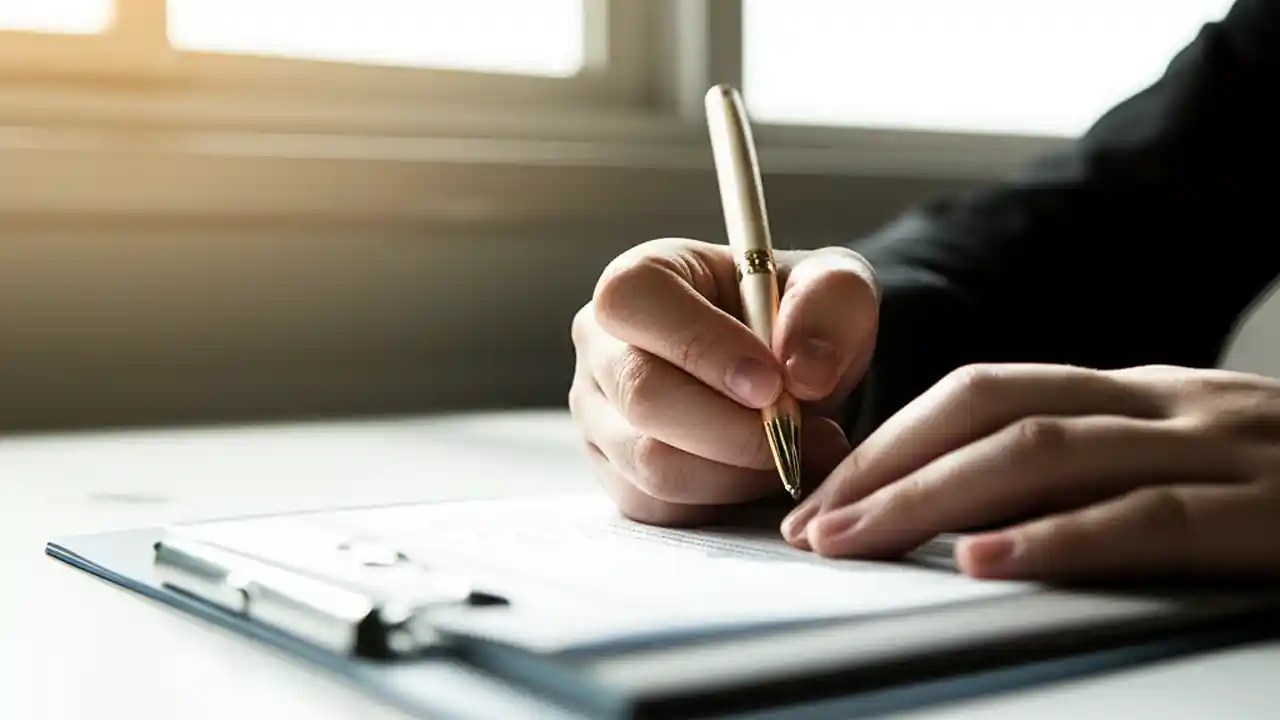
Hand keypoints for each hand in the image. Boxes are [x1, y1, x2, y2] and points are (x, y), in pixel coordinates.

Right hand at [569, 238, 877, 525]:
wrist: (790, 370)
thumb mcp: (835, 286)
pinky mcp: (616, 474)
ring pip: (653, 463)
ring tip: (800, 451)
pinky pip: (662, 505)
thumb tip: (804, 373)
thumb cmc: (796, 316)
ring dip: (740, 471)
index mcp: (639, 278)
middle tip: (802, 432)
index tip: (772, 383)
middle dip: (734, 428)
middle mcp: (602, 345)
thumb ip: (828, 306)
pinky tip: (765, 472)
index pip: (635, 301)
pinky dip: (726, 500)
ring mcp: (599, 416)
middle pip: (642, 395)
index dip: (700, 344)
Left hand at [783, 363, 1279, 581]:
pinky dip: (1058, 540)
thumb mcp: (1180, 458)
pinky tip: (986, 564)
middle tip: (810, 524)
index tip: (825, 493)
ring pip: (1046, 452)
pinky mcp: (1267, 514)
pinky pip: (1146, 517)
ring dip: (932, 497)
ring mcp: (1217, 448)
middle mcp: (1162, 403)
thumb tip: (964, 518)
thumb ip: (1089, 470)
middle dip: (888, 465)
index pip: (985, 391)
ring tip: (855, 541)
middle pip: (992, 408)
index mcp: (1132, 392)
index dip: (893, 438)